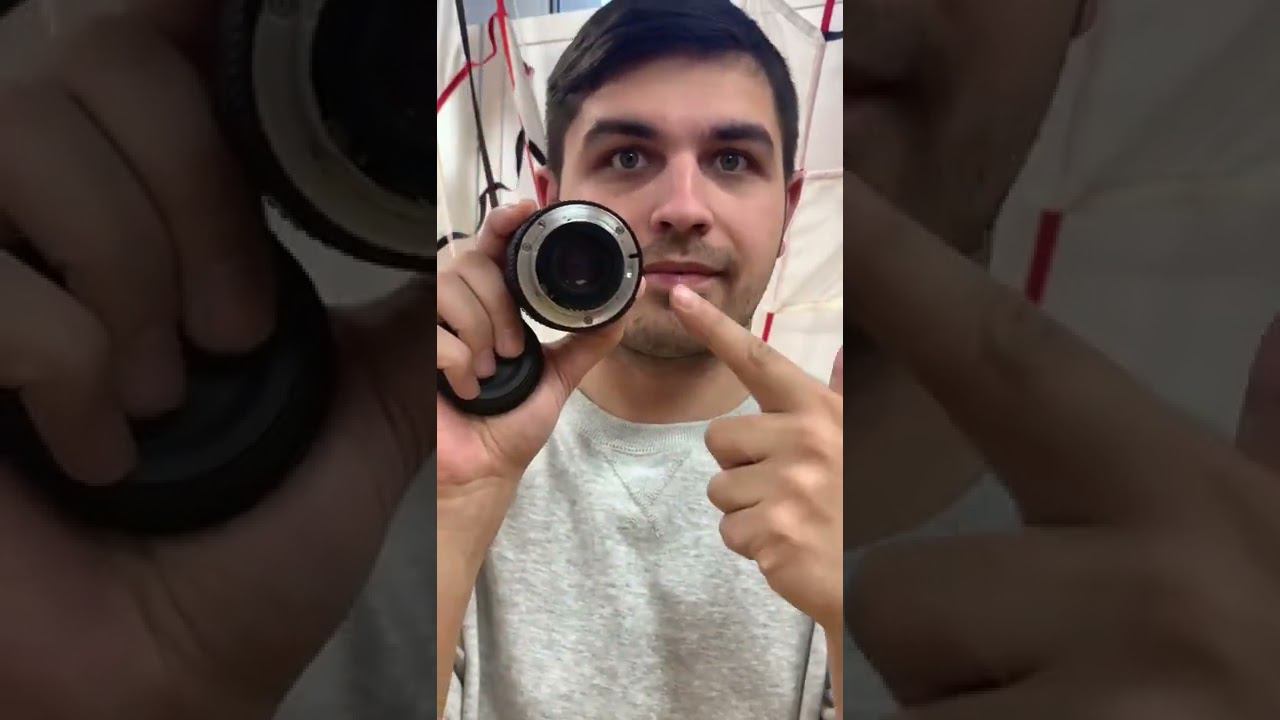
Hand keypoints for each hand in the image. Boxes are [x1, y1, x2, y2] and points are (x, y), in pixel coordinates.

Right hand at [0, 5, 437, 717]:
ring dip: (133, 276)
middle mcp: (63, 216)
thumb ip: (424, 326)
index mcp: (166, 216)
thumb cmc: (252, 556)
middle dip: (198, 194)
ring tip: (159, 393)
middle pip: (102, 60)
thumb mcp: (372, 429)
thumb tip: (495, 240)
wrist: (160, 674)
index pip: (157, 49)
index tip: (229, 22)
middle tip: (233, 331)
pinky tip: (91, 445)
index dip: (187, 23)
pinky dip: (68, 370)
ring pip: (32, 137)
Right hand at [436, 201, 643, 521]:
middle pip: (470, 259)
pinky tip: (467, 387)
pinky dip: (459, 363)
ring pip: (449, 287)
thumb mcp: (560, 375)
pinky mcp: (407, 352)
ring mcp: (429, 325)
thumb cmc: (510, 424)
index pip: (491, 244)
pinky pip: (434, 334)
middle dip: (498, 302)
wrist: (483, 470)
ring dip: (481, 330)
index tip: (527, 212)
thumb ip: (589, 339)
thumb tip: (628, 303)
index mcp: (490, 303)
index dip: (504, 221)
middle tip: (513, 347)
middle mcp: (457, 306)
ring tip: (492, 368)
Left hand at [670, 285, 843, 630]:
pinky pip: (729, 530)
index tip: (678, 295)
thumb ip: (843, 397)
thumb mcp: (863, 442)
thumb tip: (841, 352)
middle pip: (721, 437)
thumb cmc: (868, 508)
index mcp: (821, 412)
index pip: (758, 360)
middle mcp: (803, 441)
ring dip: (746, 508)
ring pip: (720, 488)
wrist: (888, 579)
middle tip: (786, 487)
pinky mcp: (773, 534)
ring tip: (792, 517)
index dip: (714, 327)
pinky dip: (751, 543)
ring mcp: (788, 488)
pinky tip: (788, 545)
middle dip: (740, 465)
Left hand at [843, 174, 1279, 717]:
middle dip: (929, 629)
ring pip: (900, 680)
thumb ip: (1271, 438)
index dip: (903, 272)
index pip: (1009, 357)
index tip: (828, 187)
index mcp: (1183, 496)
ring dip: (960, 701)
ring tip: (1070, 707)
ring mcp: (1105, 699)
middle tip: (1045, 662)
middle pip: (892, 585)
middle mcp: (1143, 589)